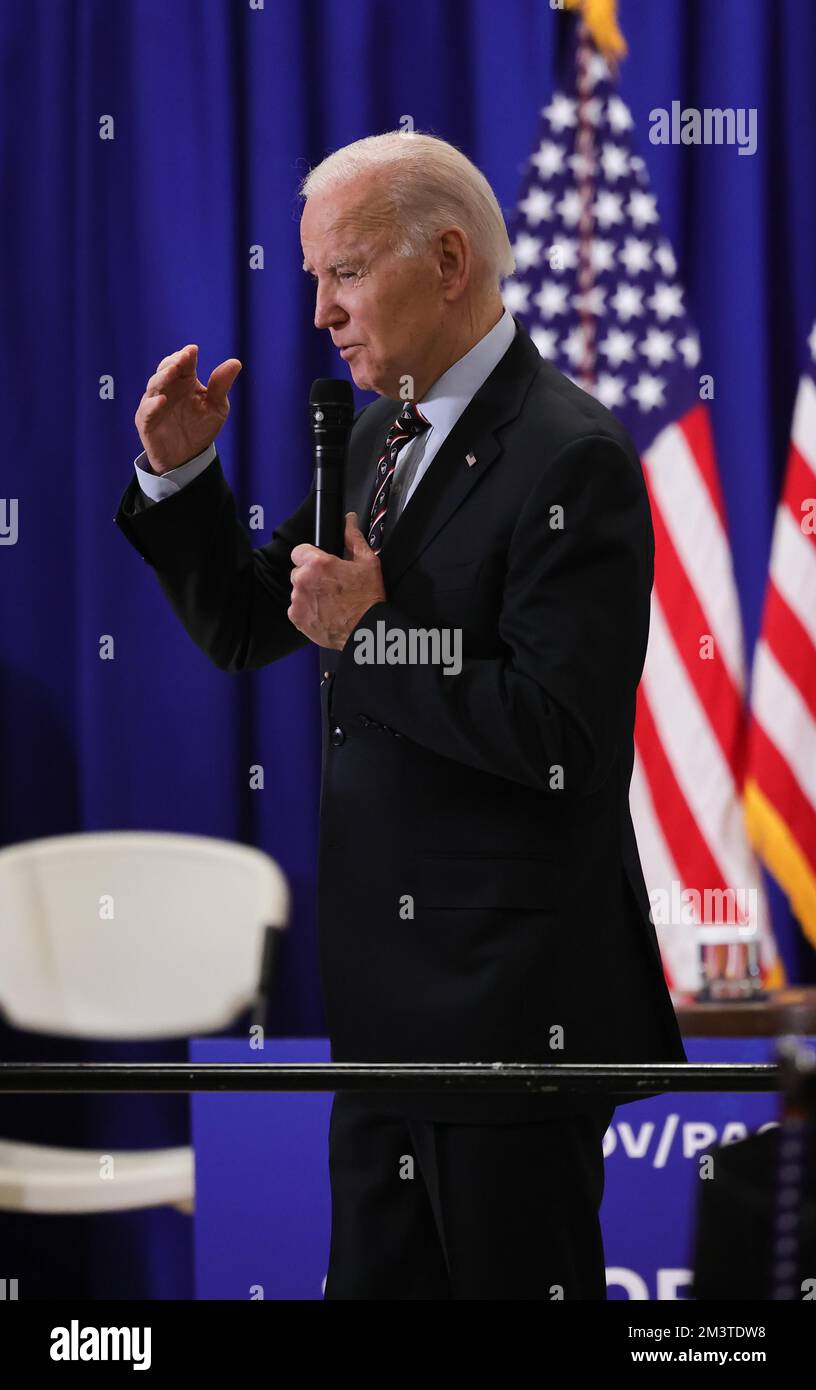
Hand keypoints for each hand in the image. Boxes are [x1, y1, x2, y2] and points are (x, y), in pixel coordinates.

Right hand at [134, 344, 241, 473]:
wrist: (188, 457)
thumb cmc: (201, 427)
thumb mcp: (217, 407)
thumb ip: (222, 385)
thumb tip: (236, 362)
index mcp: (185, 380)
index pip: (184, 362)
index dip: (187, 355)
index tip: (193, 350)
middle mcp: (168, 388)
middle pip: (166, 369)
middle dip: (173, 362)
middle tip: (182, 358)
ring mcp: (154, 403)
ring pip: (154, 385)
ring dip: (162, 377)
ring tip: (172, 372)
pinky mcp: (146, 420)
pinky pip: (147, 410)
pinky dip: (153, 404)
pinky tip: (163, 400)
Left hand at [288, 512, 385, 649]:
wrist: (365, 629)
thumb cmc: (367, 598)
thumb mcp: (367, 561)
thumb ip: (353, 537)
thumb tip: (350, 520)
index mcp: (318, 564)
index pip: (298, 551)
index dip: (310, 557)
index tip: (320, 565)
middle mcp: (303, 580)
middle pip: (298, 571)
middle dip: (310, 576)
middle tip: (330, 585)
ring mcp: (298, 600)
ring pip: (297, 591)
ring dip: (309, 593)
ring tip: (329, 601)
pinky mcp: (296, 618)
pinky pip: (296, 608)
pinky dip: (307, 610)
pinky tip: (324, 612)